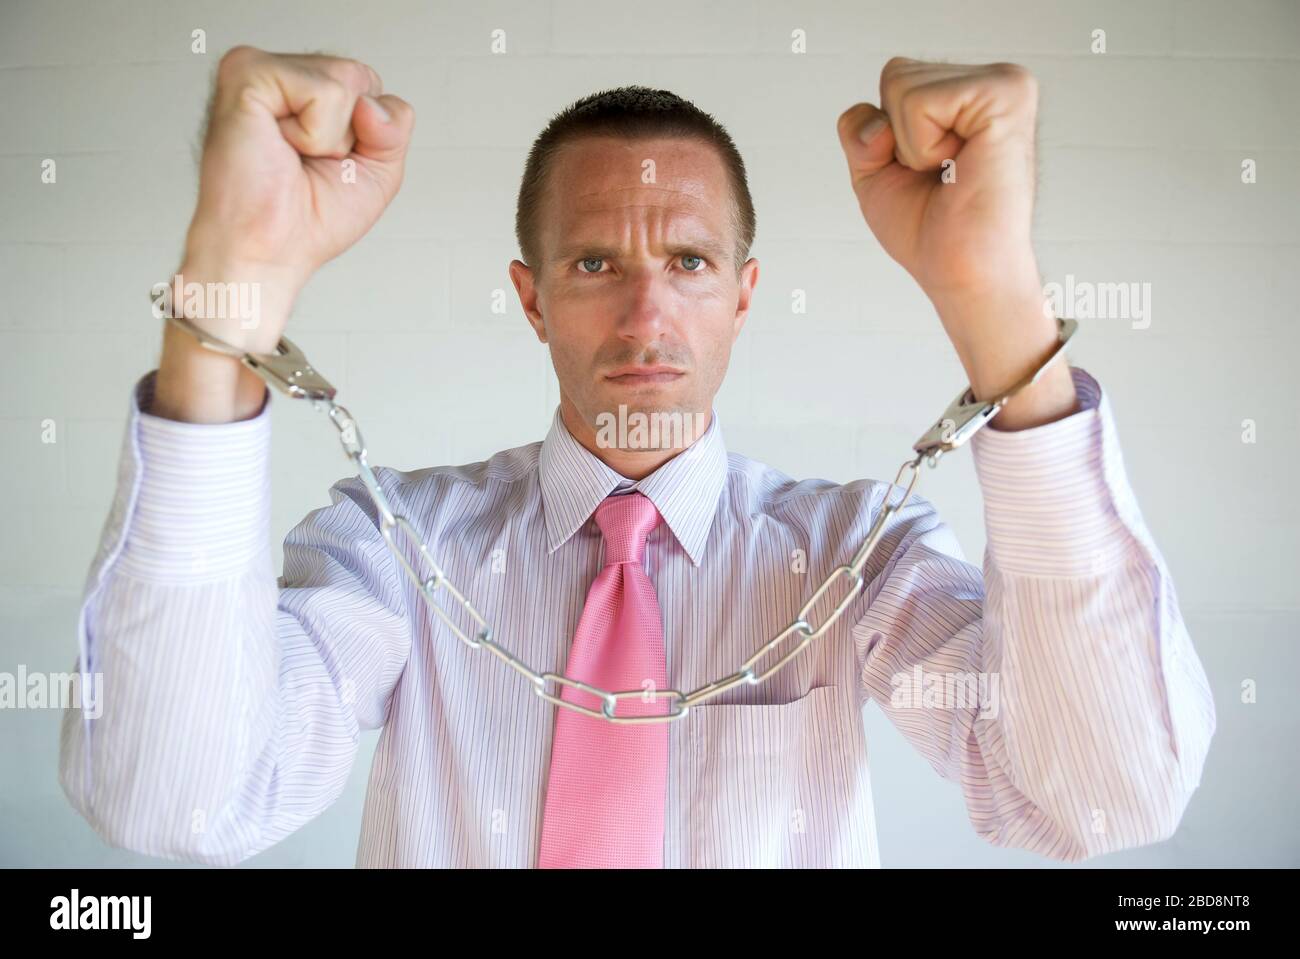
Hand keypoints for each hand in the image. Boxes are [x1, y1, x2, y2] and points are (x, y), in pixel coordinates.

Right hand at [181, 45, 415, 346]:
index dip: (368, 137)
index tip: (327, 164)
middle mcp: (279, 73)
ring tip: (290, 157)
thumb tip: (371, 103)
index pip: (372, 86)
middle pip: (363, 77)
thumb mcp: (378, 172)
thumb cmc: (308, 220)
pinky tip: (279, 148)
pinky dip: (315, 134)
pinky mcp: (246, 74)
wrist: (267, 253)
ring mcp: (257, 67)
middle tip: (305, 164)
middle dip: (352, 137)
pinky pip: (322, 90)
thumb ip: (395, 125)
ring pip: (346, 80)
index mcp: (303, 90)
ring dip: (331, 138)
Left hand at [837, 57, 1076, 428]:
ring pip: (902, 85)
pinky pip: (919, 100)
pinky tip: (959, 168)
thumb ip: (860, 129)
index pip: (894, 77)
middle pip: (895, 73)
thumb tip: (876, 121)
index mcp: (970, 93)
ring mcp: (1006, 84)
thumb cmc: (930, 230)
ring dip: (911, 146)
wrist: (961, 273)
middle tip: (941, 177)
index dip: (888, 135)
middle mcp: (994, 81)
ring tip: (953, 174)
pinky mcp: (1007, 96)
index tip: (928, 173)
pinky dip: (921, 146)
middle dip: (897, 138)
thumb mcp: (875, 172)